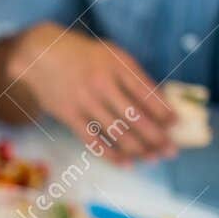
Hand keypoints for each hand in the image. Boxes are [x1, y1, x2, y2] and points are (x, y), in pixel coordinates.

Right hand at [6, 23, 175, 160]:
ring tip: (153, 158)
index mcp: (119, 64)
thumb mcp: (112, 54)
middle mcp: (103, 83)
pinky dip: (111, 155)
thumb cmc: (84, 55)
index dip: (164, 111)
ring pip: (116, 132)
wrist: (42, 54)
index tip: (176, 125)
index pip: (147, 93)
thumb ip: (133, 76)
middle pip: (135, 116)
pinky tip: (125, 163)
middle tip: (171, 150)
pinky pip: (93, 140)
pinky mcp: (69, 115)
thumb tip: (160, 105)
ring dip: (138, 149)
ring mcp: (85, 101)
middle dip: (156, 136)